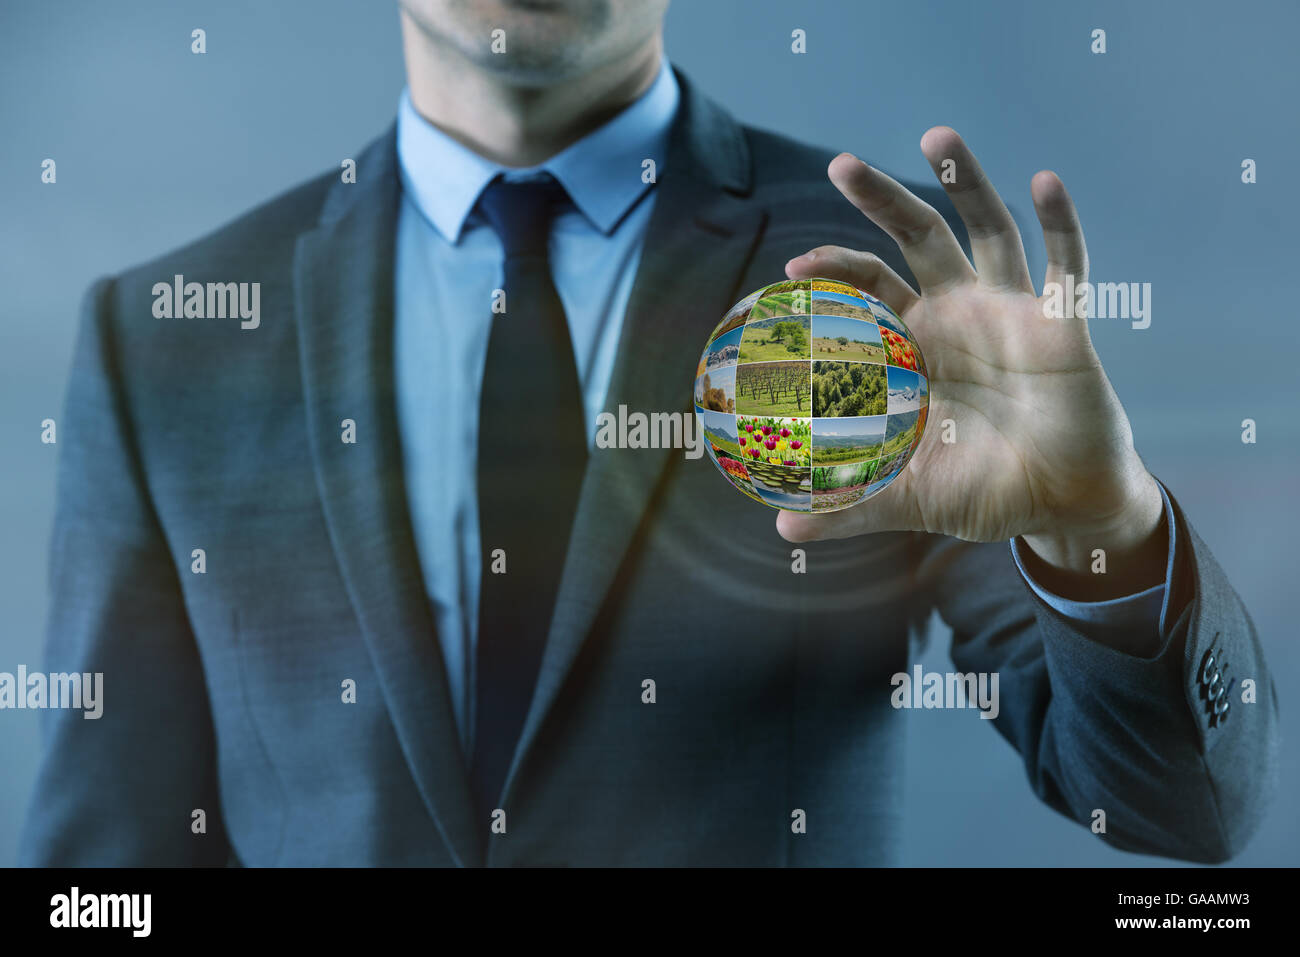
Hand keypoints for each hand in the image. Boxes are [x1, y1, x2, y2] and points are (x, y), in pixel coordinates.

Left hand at [778, 128, 1164, 589]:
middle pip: (917, 239)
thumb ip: (851, 508)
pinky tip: (1046, 181)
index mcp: (918, 347)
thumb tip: (783, 533)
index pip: (868, 290)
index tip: (791, 269)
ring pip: (987, 229)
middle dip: (881, 200)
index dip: (834, 272)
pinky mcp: (1065, 325)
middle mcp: (960, 315)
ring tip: (935, 136)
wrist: (1062, 505)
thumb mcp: (911, 499)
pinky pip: (1068, 264)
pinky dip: (1060, 223)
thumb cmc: (985, 491)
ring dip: (965, 182)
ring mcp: (1013, 312)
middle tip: (840, 164)